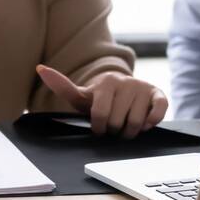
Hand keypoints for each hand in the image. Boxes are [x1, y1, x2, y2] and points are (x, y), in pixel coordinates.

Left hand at [36, 65, 167, 138]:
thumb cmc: (99, 99)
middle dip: (114, 131)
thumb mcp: (81, 96)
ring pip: (137, 122)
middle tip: (113, 126)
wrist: (122, 90)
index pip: (100, 116)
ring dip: (131, 131)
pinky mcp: (157, 93)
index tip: (98, 127)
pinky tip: (145, 122)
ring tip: (125, 125)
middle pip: (118, 122)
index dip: (99, 128)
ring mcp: (142, 87)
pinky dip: (152, 122)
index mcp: (105, 83)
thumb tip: (40, 68)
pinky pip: (159, 111)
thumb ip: (62, 86)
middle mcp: (125, 82)